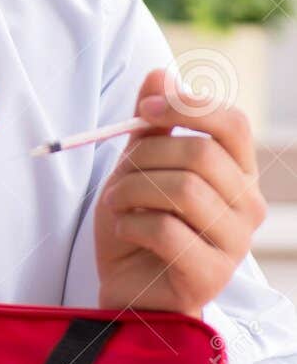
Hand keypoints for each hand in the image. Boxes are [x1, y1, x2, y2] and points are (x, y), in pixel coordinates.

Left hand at [94, 68, 267, 315]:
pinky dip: (132, 223)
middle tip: (117, 175)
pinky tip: (125, 231)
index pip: (233, 123)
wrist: (126, 289)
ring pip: (183, 190)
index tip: (141, 113)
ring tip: (116, 204)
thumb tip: (160, 74)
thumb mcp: (138, 167)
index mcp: (237, 174)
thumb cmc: (137, 225)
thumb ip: (151, 125)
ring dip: (132, 191)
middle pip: (201, 154)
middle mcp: (247, 206)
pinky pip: (168, 231)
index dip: (187, 107)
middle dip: (144, 157)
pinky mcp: (212, 276)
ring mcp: (235, 244)